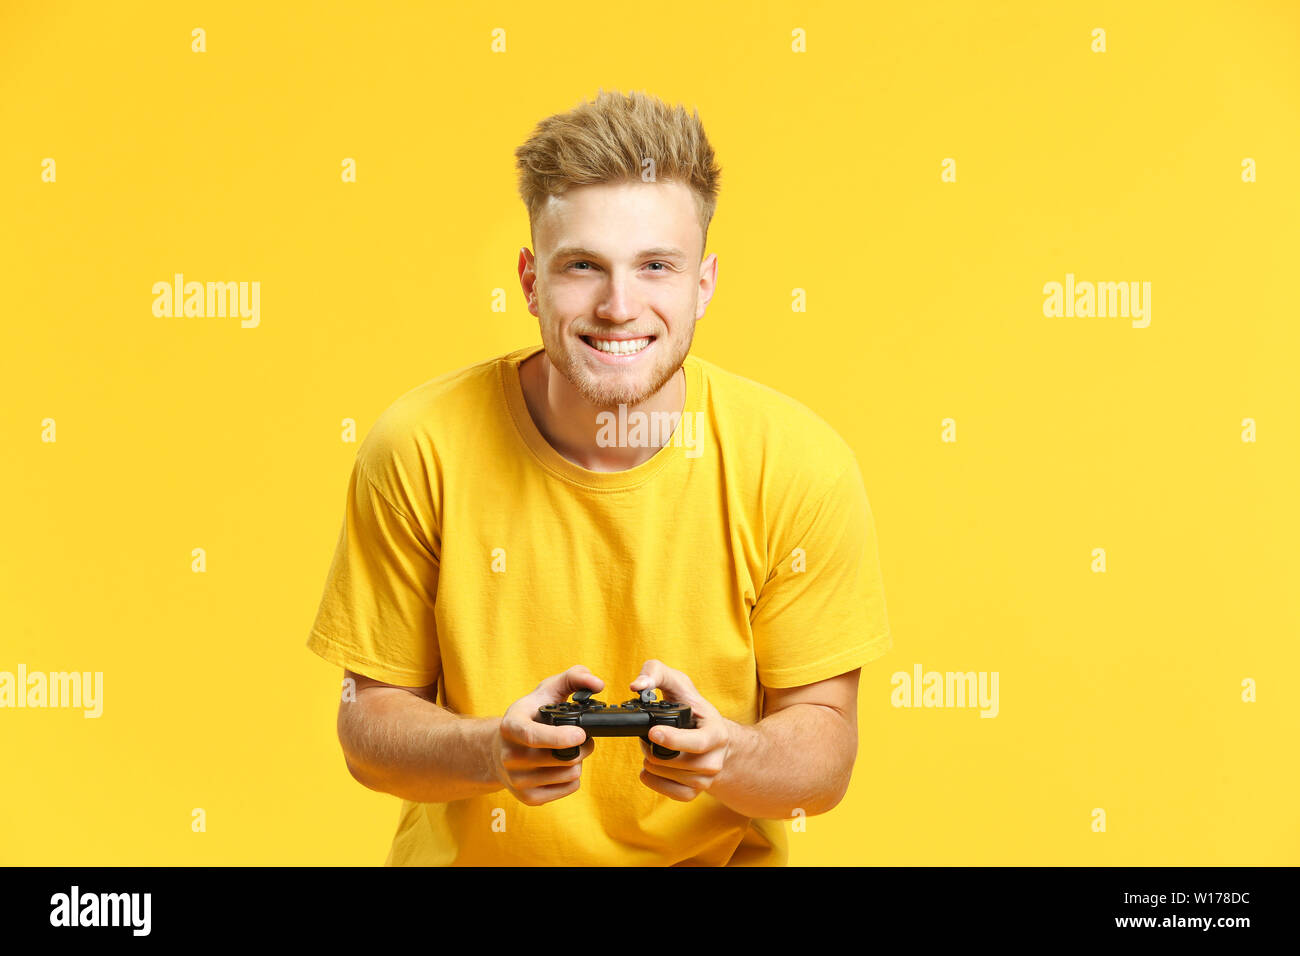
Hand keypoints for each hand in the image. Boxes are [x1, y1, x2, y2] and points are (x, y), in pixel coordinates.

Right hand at [491, 665, 602, 805]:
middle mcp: (508, 756)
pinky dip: (573, 777)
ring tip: (571, 750)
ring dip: (579, 761)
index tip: (581, 734)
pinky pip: (568, 789)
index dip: (559, 737)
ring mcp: (516, 780)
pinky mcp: (527, 798)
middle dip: (583, 746)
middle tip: (583, 737)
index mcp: (510, 726)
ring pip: (568, 774)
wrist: (500, 749)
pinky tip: (563, 766)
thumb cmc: (529, 716)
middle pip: (560, 758)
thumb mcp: (546, 691)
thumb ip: (573, 678)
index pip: (532, 736)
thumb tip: (597, 684)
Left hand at [631, 660, 733, 801]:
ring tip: (650, 749)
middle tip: (649, 735)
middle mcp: (715, 758)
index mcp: (717, 733)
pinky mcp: (696, 791)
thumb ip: (656, 673)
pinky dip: (655, 782)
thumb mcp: (679, 684)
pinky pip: (672, 794)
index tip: (652, 732)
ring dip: (652, 763)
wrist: (713, 737)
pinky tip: (649, 770)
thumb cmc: (694, 709)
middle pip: (678, 763)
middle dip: (654, 749)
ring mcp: (707, 778)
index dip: (674, 740)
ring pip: (671, 777)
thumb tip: (636, 685)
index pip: (698, 742)